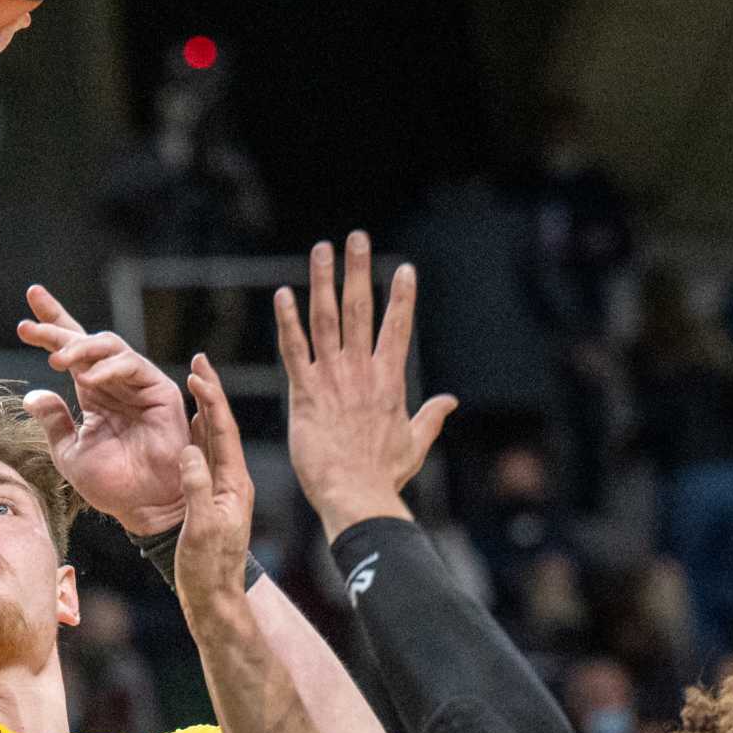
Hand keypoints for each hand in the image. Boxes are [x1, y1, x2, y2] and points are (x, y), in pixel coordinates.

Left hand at [16, 288, 190, 535]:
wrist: (143, 506)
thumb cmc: (112, 486)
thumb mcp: (70, 452)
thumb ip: (54, 421)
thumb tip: (31, 396)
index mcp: (95, 394)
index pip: (72, 353)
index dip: (50, 332)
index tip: (22, 325)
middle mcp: (116, 384)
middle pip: (87, 339)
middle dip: (56, 326)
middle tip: (28, 328)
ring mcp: (139, 384)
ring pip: (109, 346)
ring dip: (80, 347)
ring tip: (56, 360)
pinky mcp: (160, 390)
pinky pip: (133, 365)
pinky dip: (108, 367)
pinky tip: (87, 377)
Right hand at [175, 354, 255, 631]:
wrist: (214, 599)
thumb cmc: (208, 570)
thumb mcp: (201, 529)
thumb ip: (196, 489)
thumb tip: (188, 450)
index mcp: (234, 485)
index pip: (224, 432)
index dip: (211, 399)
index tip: (198, 372)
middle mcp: (233, 482)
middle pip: (221, 428)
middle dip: (210, 394)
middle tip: (199, 362)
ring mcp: (224, 490)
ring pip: (213, 440)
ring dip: (203, 409)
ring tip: (193, 382)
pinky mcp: (213, 500)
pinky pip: (205, 458)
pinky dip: (196, 434)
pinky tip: (189, 423)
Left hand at [276, 231, 457, 540]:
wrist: (356, 495)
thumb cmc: (384, 476)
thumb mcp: (414, 444)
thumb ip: (431, 417)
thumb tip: (450, 401)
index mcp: (389, 381)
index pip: (397, 328)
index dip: (402, 297)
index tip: (405, 269)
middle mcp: (362, 371)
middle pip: (361, 310)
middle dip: (359, 271)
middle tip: (357, 237)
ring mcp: (332, 379)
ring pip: (326, 320)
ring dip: (323, 282)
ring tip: (322, 250)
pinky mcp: (304, 393)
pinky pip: (294, 350)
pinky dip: (288, 321)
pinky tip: (282, 294)